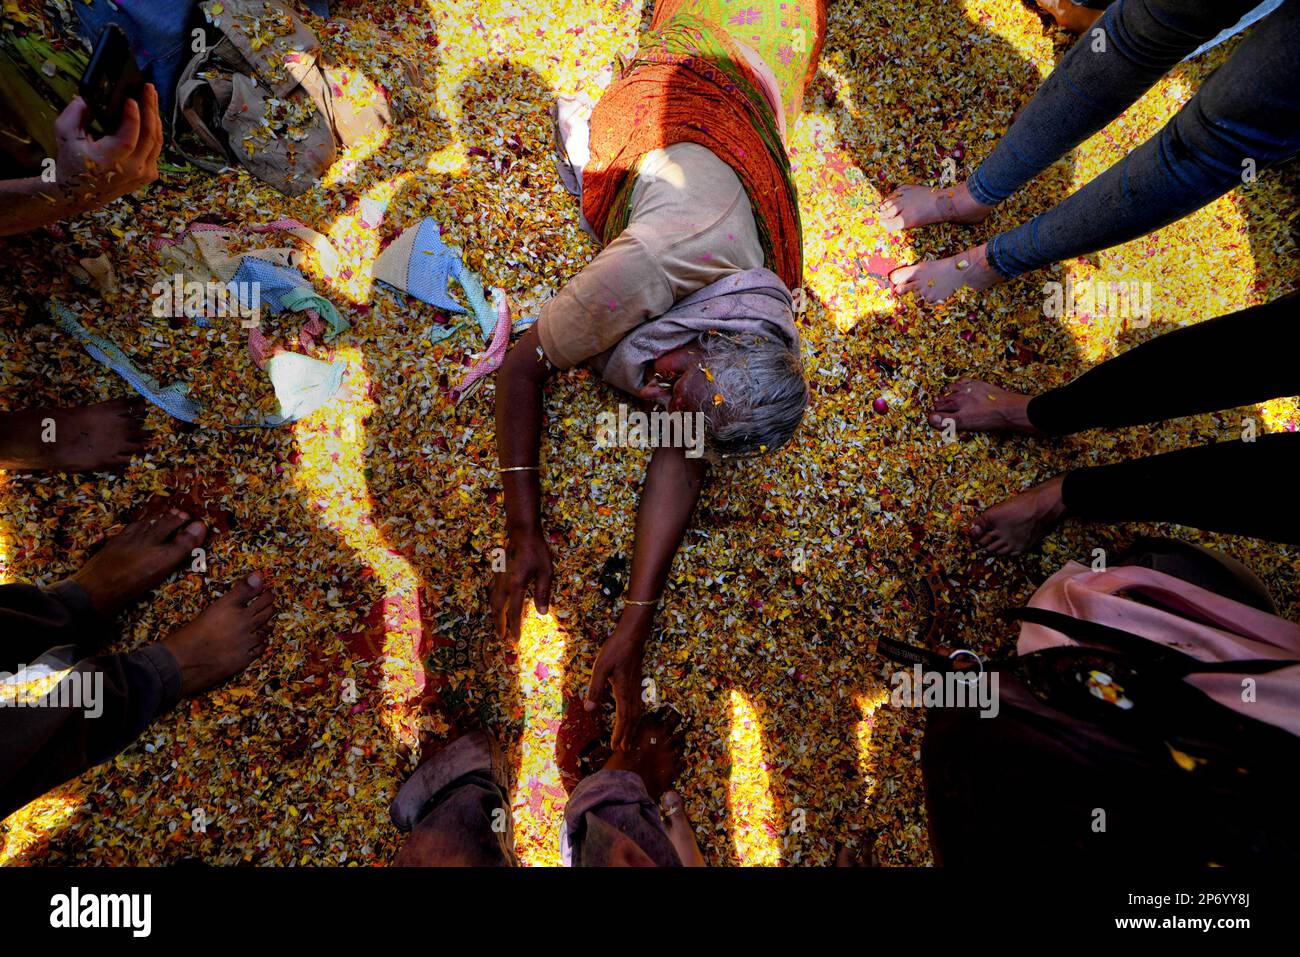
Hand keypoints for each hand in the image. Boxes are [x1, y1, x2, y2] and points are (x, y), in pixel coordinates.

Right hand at [53, 84, 161, 212]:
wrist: (81, 194)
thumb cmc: (72, 162)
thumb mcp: (65, 134)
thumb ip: (75, 113)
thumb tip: (88, 97)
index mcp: (110, 161)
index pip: (129, 138)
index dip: (133, 117)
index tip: (132, 99)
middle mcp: (132, 169)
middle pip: (150, 136)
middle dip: (151, 109)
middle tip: (149, 88)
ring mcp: (144, 173)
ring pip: (157, 141)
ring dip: (155, 117)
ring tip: (151, 96)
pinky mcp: (150, 174)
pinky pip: (157, 149)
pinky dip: (154, 130)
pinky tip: (151, 115)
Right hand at [489, 527, 552, 640]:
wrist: (522, 533)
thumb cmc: (537, 552)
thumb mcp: (546, 572)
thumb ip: (543, 593)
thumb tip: (541, 613)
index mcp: (516, 586)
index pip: (514, 612)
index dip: (515, 628)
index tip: (515, 640)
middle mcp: (504, 585)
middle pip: (498, 610)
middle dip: (500, 625)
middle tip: (502, 639)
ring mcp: (498, 578)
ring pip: (492, 602)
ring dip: (494, 616)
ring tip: (498, 626)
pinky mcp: (496, 573)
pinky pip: (491, 592)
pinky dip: (492, 603)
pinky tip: (495, 606)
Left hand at [585, 609, 653, 748]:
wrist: (633, 635)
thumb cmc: (615, 649)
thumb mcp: (600, 667)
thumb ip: (595, 689)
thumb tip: (589, 709)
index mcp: (623, 691)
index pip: (623, 718)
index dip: (619, 733)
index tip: (616, 746)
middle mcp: (633, 692)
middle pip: (632, 719)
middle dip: (628, 735)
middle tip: (624, 750)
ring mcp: (636, 687)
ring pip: (637, 712)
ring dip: (633, 727)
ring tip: (630, 739)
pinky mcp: (637, 682)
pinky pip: (638, 705)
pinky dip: (636, 717)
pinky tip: (633, 717)